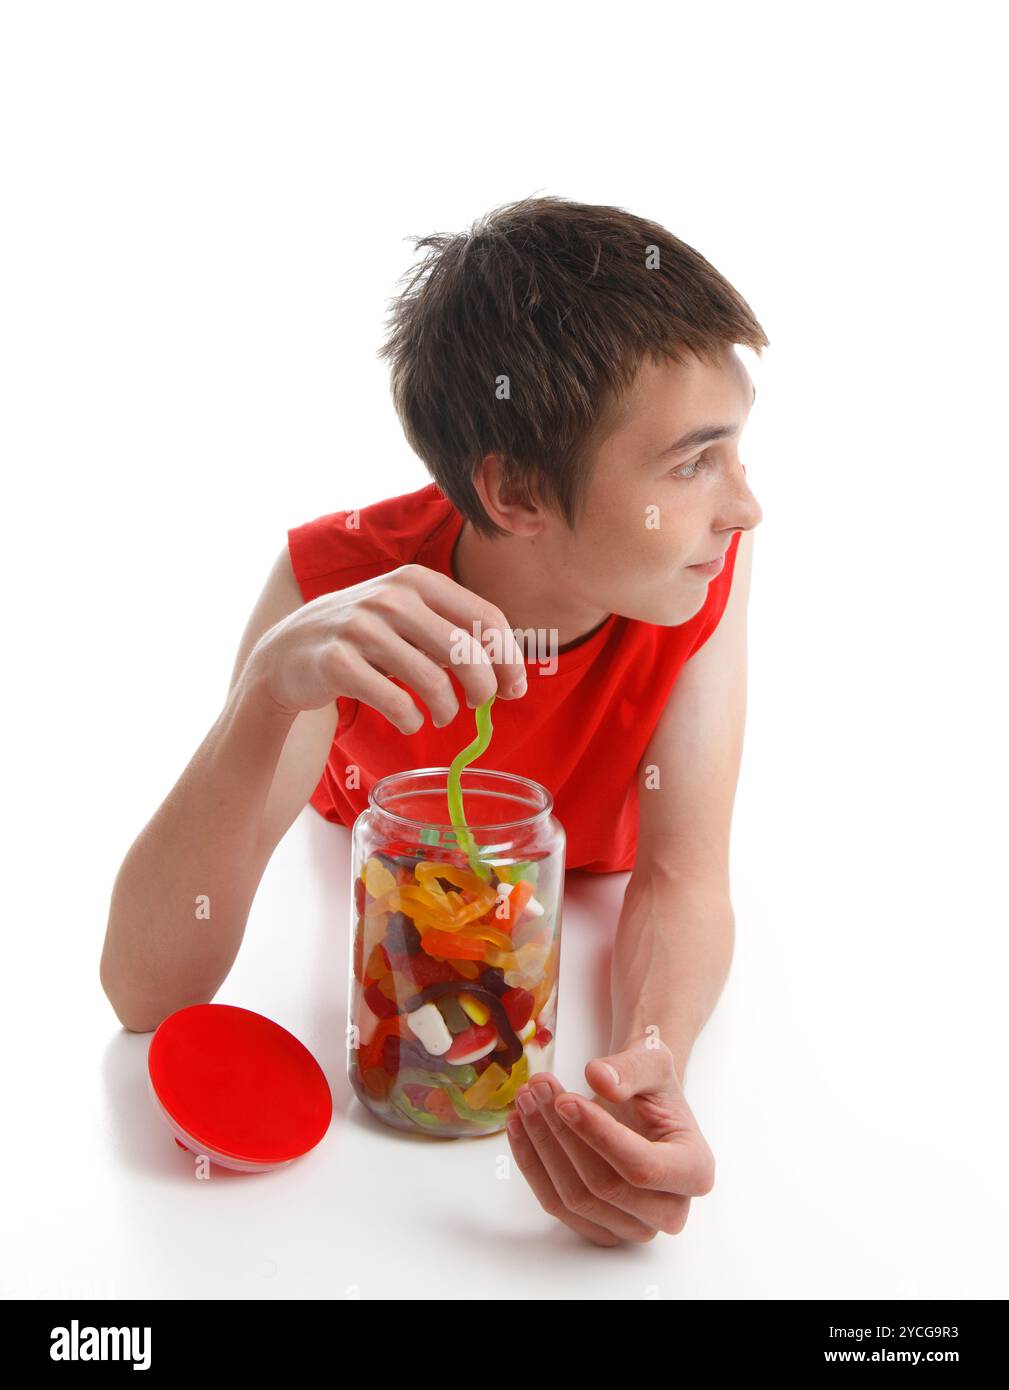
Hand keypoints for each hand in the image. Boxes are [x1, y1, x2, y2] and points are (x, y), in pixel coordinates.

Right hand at [245, 562, 527, 728]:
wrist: (286, 652)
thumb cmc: (362, 637)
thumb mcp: (407, 618)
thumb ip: (454, 632)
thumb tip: (510, 672)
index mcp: (417, 580)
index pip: (486, 617)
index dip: (509, 658)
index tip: (515, 688)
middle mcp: (391, 596)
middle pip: (466, 650)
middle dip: (484, 687)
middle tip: (480, 706)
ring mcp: (361, 628)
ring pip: (433, 681)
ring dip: (446, 710)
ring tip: (440, 716)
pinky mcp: (337, 663)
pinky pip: (396, 703)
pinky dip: (411, 720)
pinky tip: (409, 720)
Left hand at [505, 1036, 715, 1245]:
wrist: (644, 1105)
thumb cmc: (655, 1088)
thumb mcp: (653, 1062)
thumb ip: (631, 1068)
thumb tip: (599, 1079)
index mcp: (694, 1172)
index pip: (641, 1167)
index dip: (599, 1135)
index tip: (565, 1100)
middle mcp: (669, 1211)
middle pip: (604, 1186)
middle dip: (562, 1135)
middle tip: (537, 1089)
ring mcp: (632, 1227)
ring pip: (574, 1198)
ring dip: (541, 1146)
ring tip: (525, 1100)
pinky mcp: (599, 1228)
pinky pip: (556, 1204)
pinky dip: (532, 1164)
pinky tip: (519, 1125)